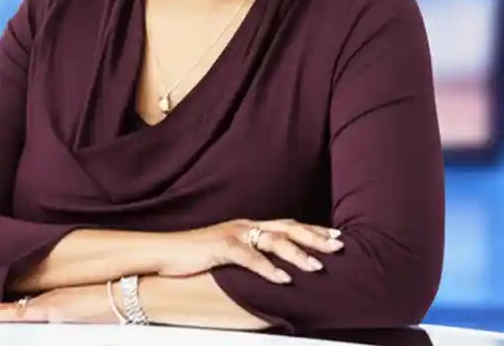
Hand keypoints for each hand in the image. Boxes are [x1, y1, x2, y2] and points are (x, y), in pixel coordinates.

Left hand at [0, 284, 115, 324]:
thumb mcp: (83, 315)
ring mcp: (46, 304)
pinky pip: (18, 315)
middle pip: (2, 304)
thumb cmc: (111, 306)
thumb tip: (57, 321)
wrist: (127, 293)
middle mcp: (43, 299)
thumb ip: (66, 317)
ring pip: (3, 309)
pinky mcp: (51, 310)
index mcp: (48, 301)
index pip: (13, 304)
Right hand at [154, 219, 342, 283]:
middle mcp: (245, 226)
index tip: (336, 237)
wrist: (164, 252)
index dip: (313, 230)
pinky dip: (269, 268)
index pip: (288, 225)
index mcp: (249, 226)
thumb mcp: (229, 253)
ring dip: (298, 254)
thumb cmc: (196, 256)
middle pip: (288, 228)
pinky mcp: (221, 247)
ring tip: (317, 267)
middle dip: (315, 237)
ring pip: (273, 241)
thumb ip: (250, 255)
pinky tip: (284, 278)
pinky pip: (250, 258)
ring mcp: (233, 234)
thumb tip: (274, 267)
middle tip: (339, 247)